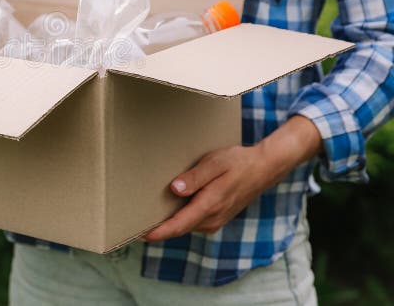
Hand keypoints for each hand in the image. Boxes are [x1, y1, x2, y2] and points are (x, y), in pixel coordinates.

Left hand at [144, 115, 321, 241]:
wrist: (263, 168)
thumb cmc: (237, 162)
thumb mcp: (215, 163)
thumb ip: (195, 177)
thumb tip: (175, 189)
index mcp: (210, 205)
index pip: (179, 224)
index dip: (159, 232)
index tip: (141, 235)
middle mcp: (213, 218)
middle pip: (180, 229)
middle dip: (158, 230)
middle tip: (133, 227)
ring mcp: (216, 220)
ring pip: (186, 227)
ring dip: (168, 226)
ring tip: (145, 219)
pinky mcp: (217, 217)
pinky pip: (193, 223)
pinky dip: (179, 222)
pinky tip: (167, 213)